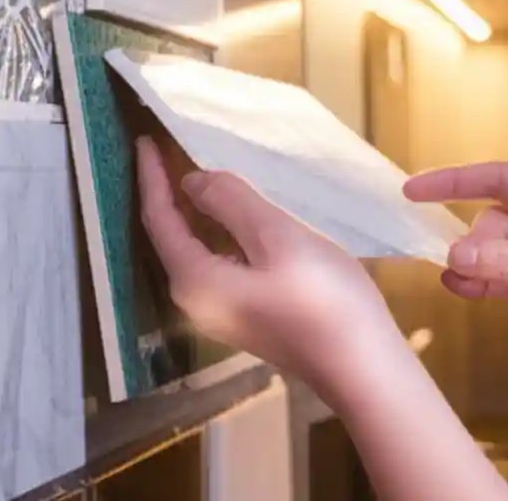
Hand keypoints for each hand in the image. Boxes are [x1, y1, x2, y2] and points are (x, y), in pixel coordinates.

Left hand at [136, 137, 403, 394]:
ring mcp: (220, 312)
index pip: (159, 219)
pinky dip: (215, 231)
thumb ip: (229, 202)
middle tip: (168, 147)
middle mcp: (195, 300)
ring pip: (194, 250)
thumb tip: (191, 181)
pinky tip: (233, 213)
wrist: (362, 367)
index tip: (145, 140)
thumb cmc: (322, 298)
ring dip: (193, 211)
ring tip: (196, 169)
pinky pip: (215, 263)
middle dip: (167, 192)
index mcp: (194, 281)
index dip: (152, 177)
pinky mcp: (244, 315)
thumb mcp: (276, 236)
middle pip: (170, 236)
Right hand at [405, 162, 507, 391]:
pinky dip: (488, 283)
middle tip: (459, 272)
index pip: (500, 178)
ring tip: (459, 288)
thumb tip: (455, 256)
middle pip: (495, 218)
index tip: (412, 191)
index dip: (453, 182)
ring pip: (498, 249)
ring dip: (477, 268)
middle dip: (473, 244)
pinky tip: (469, 294)